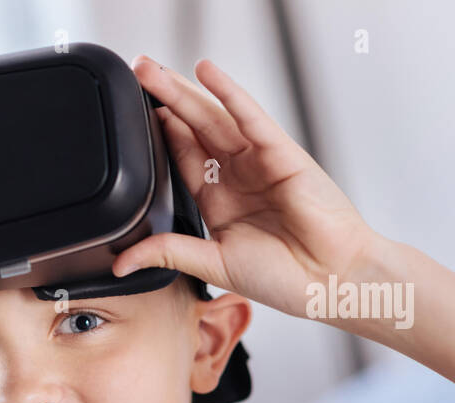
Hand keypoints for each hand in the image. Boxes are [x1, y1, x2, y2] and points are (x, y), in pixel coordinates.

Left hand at [113, 56, 384, 318]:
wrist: (331, 282)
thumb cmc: (285, 277)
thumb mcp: (213, 264)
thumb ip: (169, 254)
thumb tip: (122, 264)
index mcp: (220, 201)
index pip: (184, 157)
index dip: (161, 132)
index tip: (135, 110)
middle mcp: (238, 176)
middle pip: (194, 129)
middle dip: (165, 100)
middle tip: (138, 73)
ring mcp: (259, 161)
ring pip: (214, 117)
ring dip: (184, 92)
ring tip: (153, 69)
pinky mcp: (281, 153)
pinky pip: (249, 117)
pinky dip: (228, 93)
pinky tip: (206, 73)